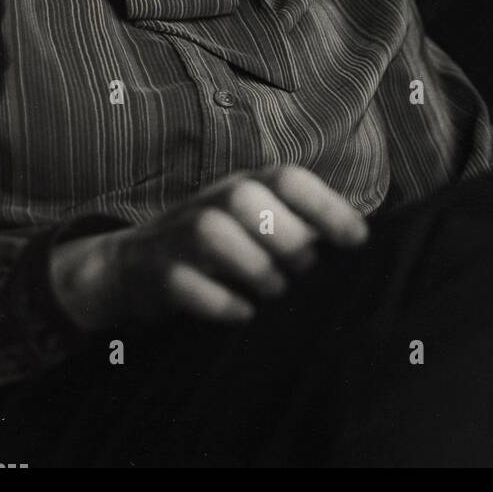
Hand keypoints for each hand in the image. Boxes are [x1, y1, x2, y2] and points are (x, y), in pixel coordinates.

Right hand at [49, 165, 368, 330]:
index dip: (326, 206)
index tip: (358, 241)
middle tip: (303, 270)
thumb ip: (300, 224)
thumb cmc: (219, 246)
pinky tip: (242, 313)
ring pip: (214, 232)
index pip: (289, 178)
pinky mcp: (157, 272)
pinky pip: (184, 282)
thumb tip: (358, 238)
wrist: (134, 266)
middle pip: (249, 199)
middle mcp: (213, 200)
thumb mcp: (257, 222)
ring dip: (253, 267)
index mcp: (247, 184)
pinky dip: (219, 301)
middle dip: (286, 238)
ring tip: (274, 291)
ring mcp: (179, 233)